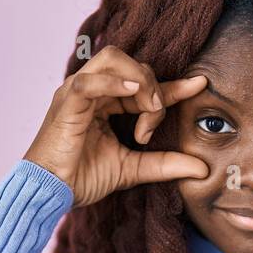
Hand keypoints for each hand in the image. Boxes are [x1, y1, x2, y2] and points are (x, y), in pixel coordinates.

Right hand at [23, 45, 209, 207]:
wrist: (50, 192)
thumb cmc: (81, 178)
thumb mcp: (132, 169)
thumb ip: (165, 164)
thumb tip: (202, 168)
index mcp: (105, 102)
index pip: (143, 84)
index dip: (173, 84)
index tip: (200, 85)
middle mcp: (91, 90)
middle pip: (132, 65)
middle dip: (154, 89)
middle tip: (153, 123)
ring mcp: (77, 92)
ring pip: (114, 60)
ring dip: (139, 81)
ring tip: (147, 110)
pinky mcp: (66, 102)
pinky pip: (90, 80)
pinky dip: (113, 82)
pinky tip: (131, 94)